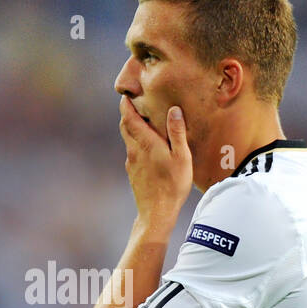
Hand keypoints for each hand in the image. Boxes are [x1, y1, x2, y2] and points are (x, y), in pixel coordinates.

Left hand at [117, 96, 192, 223]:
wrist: (156, 212)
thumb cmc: (173, 184)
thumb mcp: (181, 157)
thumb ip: (177, 132)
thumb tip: (174, 109)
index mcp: (145, 143)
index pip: (129, 118)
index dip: (126, 105)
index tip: (127, 95)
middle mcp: (134, 151)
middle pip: (125, 127)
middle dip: (128, 114)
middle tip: (135, 105)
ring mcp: (131, 163)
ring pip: (128, 140)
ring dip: (133, 130)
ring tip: (145, 124)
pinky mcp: (133, 173)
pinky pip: (132, 153)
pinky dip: (137, 145)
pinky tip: (148, 150)